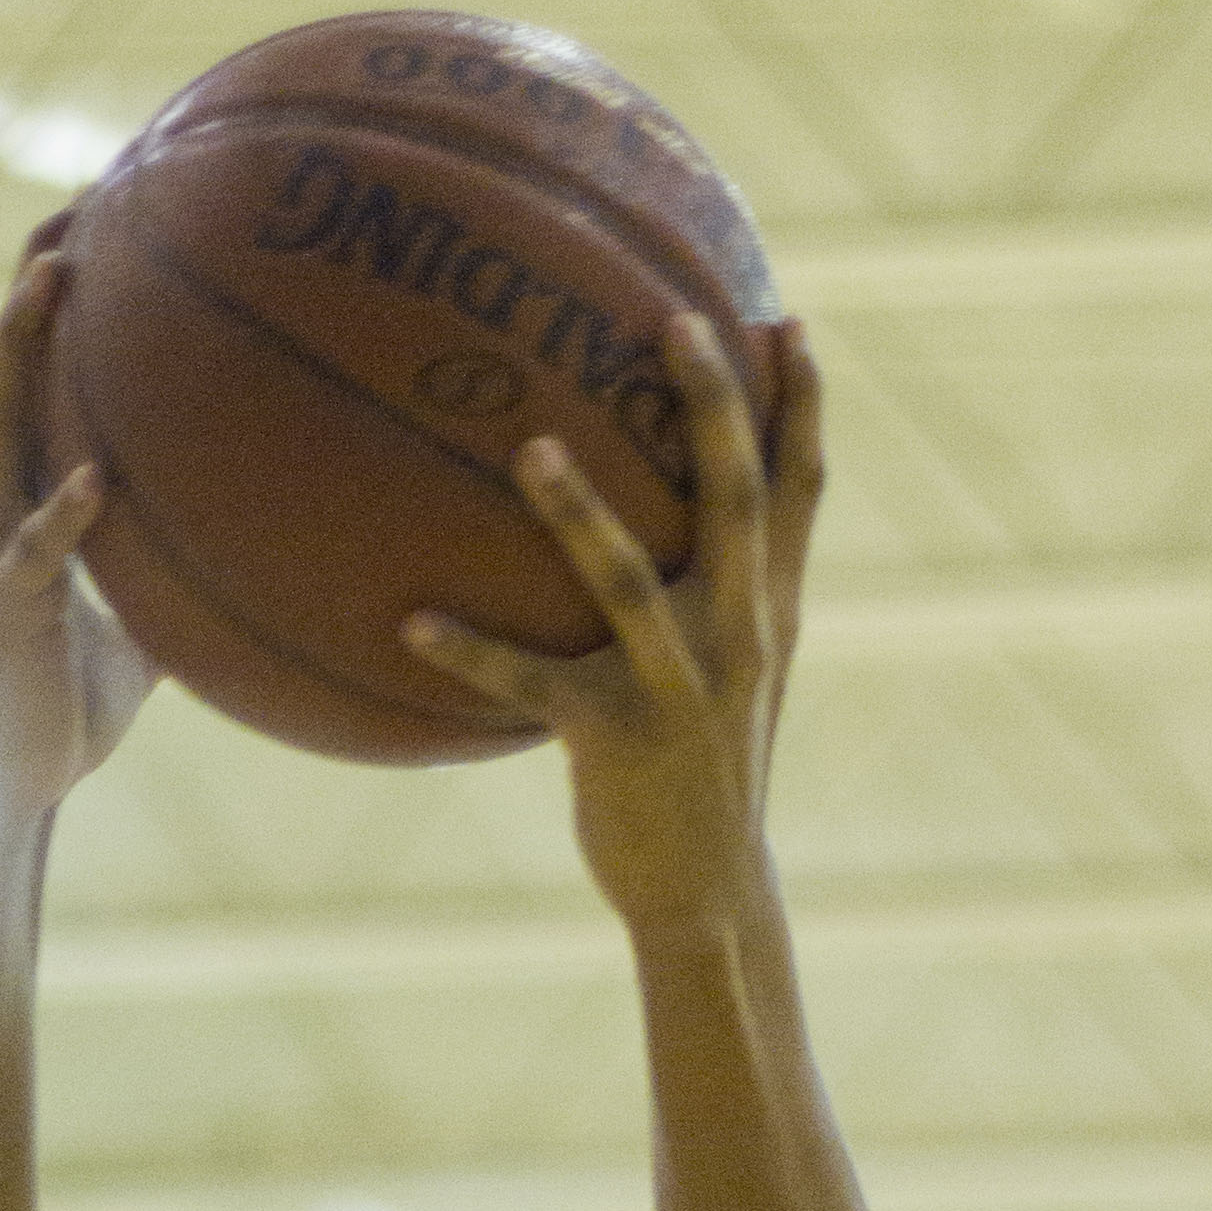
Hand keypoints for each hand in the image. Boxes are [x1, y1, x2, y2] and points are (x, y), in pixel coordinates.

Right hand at [0, 225, 155, 844]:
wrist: (12, 785)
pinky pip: (37, 547)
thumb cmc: (68, 706)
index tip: (92, 230)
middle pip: (6, 371)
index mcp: (23, 500)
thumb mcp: (135, 627)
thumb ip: (169, 575)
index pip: (34, 384)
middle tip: (68, 211)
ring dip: (23, 352)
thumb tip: (245, 553)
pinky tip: (95, 477)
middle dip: (30, 290)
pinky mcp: (6, 605)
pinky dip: (65, 509)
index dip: (53, 308)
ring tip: (54, 283)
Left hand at [406, 317, 821, 941]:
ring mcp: (680, 688)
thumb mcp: (735, 671)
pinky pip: (531, 686)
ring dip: (578, 513)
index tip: (786, 321)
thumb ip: (722, 587)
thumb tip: (671, 500)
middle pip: (734, 500)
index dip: (800, 406)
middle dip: (711, 407)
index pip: (798, 491)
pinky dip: (472, 653)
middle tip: (674, 316)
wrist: (710, 894)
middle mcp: (738, 636)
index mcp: (770, 610)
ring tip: (530, 447)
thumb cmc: (704, 764)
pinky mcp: (615, 741)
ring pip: (630, 583)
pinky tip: (410, 623)